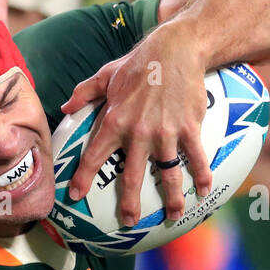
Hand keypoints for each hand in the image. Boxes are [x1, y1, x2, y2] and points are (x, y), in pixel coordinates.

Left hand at [62, 28, 211, 225]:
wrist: (177, 48)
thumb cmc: (140, 62)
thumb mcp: (107, 74)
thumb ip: (85, 92)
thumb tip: (65, 107)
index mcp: (115, 122)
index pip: (94, 156)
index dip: (83, 177)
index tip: (75, 195)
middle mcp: (138, 133)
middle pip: (131, 176)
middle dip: (128, 203)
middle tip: (128, 222)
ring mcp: (165, 132)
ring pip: (168, 173)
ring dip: (172, 198)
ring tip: (173, 215)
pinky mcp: (189, 127)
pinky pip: (196, 157)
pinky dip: (201, 175)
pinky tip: (204, 191)